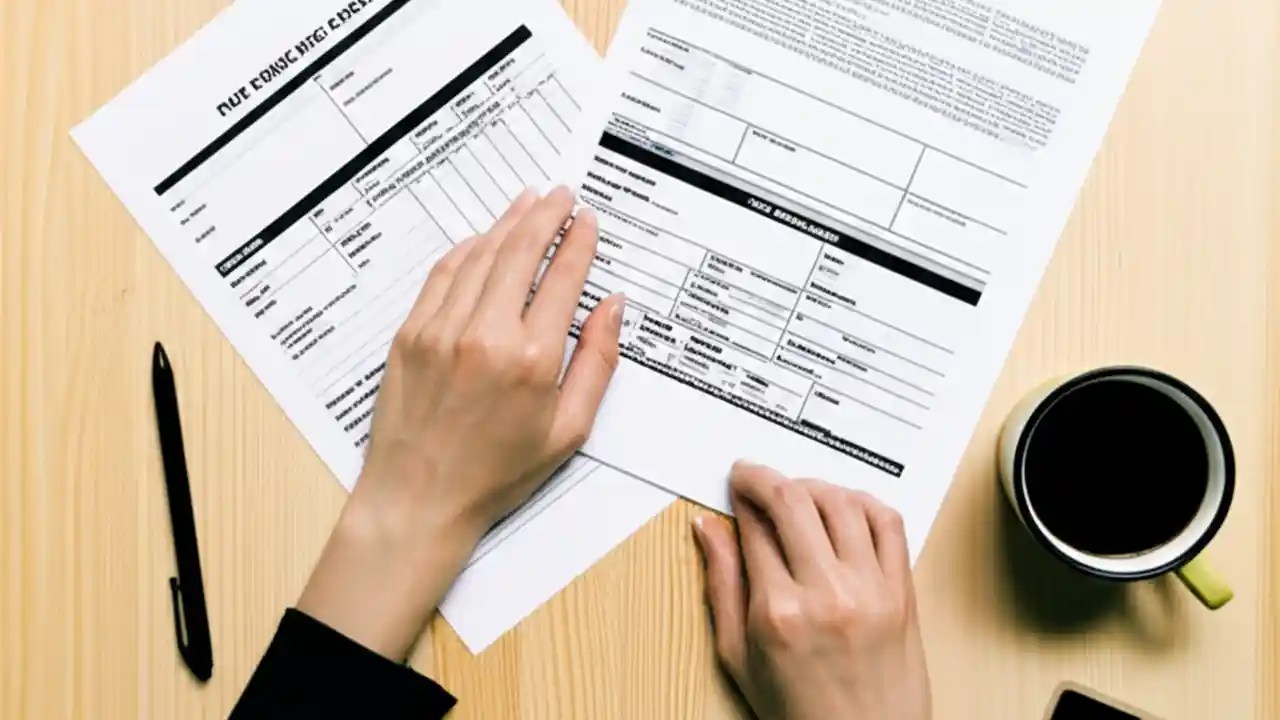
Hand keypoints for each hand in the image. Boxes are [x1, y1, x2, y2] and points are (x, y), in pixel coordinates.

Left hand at [299, 187, 623, 659]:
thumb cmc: (497, 474)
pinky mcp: (410, 333)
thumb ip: (597, 363)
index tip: (587, 222)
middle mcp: (485, 334)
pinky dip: (467, 249)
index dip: (578, 242)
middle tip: (560, 196)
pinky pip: (443, 274)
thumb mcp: (568, 430)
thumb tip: (612, 308)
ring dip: (507, 224)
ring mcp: (441, 329)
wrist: (420, 498)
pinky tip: (483, 239)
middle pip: (520, 251)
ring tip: (528, 204)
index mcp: (532, 359)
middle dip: (545, 216)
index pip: (563, 277)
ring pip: (480, 255)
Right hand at [693, 463, 930, 719]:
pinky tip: (844, 507)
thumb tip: (708, 529)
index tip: (736, 490)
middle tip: (753, 476)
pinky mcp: (902, 593)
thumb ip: (722, 584)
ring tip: (797, 493)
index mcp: (778, 612)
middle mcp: (826, 594)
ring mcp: (870, 590)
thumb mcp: (739, 655)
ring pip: (840, 502)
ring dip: (812, 485)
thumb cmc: (800, 711)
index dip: (741, 498)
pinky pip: (888, 523)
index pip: (754, 527)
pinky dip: (864, 501)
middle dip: (765, 477)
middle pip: (793, 500)